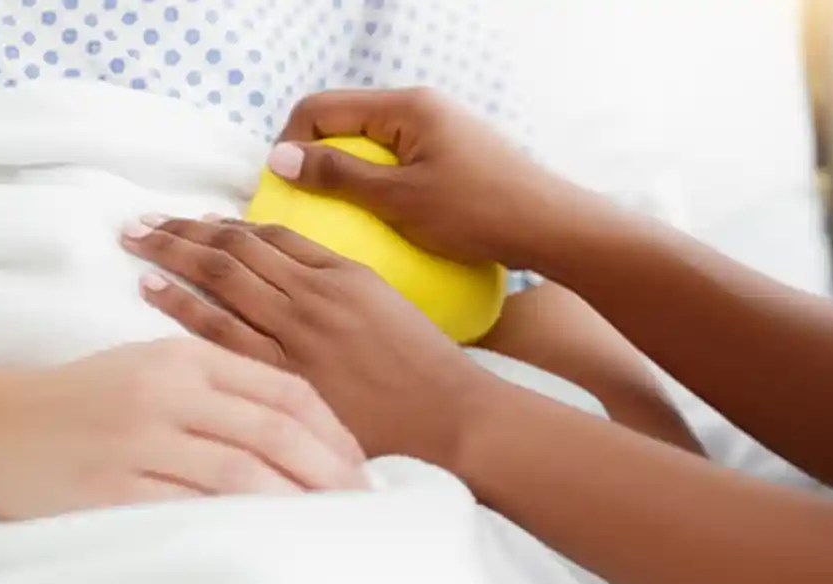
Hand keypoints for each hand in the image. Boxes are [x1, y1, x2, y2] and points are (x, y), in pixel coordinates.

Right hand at [0, 338, 365, 519]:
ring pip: (242, 471)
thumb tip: (302, 423)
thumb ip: (224, 383)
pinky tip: (270, 538)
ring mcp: (140, 442)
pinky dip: (239, 522)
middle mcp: (169, 394)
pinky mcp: (112, 489)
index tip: (361, 463)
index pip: (285, 389)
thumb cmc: (87, 397)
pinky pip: (193, 509)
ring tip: (331, 522)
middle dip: (331, 469)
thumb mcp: (157, 367)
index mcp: (187, 358)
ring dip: (297, 500)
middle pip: (275, 431)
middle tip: (364, 500)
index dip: (333, 429)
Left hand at [122, 217, 494, 460]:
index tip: (190, 222)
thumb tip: (292, 282)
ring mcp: (300, 331)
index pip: (270, 234)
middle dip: (182, 229)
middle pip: (235, 245)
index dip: (223, 224)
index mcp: (344, 272)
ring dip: (172, 253)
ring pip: (221, 275)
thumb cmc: (427, 370)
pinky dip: (183, 304)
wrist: (452, 416)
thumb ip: (340, 289)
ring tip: (135, 241)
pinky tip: (151, 289)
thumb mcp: (388, 309)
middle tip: (141, 222)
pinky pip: (222, 329)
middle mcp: (316, 292)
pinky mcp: (288, 372)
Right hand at [265, 88, 615, 268]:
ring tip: (341, 221)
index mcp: (406, 106)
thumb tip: (280, 158)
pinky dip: (382, 188)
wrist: (552, 227)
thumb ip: (339, 177)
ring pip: (374, 147)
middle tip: (308, 209)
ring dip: (351, 178)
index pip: (322, 108)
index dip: (292, 143)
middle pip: (347, 123)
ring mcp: (441, 131)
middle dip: (320, 161)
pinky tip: (382, 224)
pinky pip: (401, 165)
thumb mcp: (400, 199)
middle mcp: (422, 108)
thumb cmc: (479, 214)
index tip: (283, 189)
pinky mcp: (454, 156)